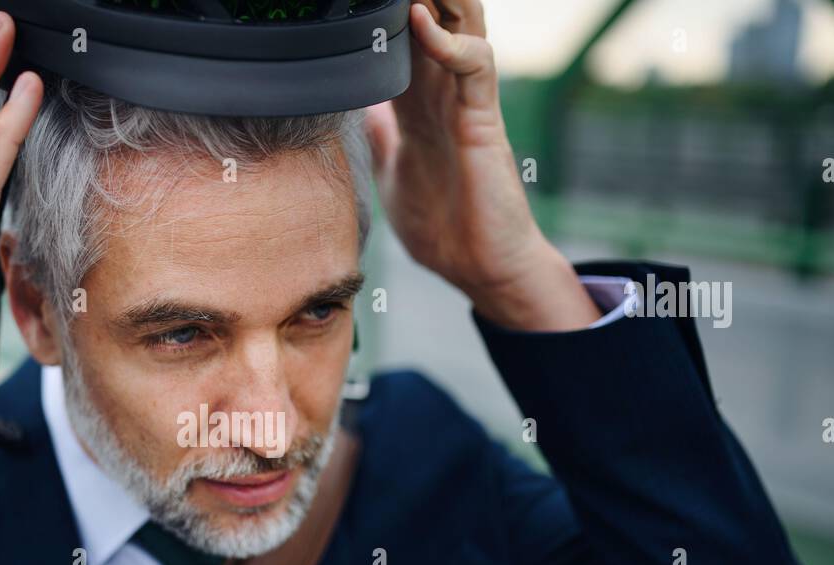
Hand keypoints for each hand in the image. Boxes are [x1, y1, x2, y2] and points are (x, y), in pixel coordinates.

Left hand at [366, 1, 596, 329]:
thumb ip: (381, 138)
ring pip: (462, 24)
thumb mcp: (394, 176)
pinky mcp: (483, 121)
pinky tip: (421, 20)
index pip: (400, 38)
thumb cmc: (444, 228)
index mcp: (417, 105)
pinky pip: (474, 65)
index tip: (351, 3)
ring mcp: (464, 103)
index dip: (382, 14)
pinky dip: (448, 40)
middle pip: (436, 16)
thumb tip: (359, 115)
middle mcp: (443, 94)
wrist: (480, 269)